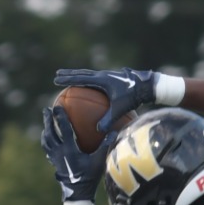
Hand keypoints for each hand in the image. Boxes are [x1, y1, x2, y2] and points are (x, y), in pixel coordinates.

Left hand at [40, 105, 104, 204]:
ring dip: (45, 130)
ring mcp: (55, 158)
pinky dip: (47, 142)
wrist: (78, 193)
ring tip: (46, 123)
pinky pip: (48, 150)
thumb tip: (115, 131)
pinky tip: (49, 141)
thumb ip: (105, 145)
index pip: (63, 129)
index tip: (58, 106)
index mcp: (69, 149)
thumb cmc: (90, 176)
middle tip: (46, 110)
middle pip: (50, 132)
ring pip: (47, 141)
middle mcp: (59, 152)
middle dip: (48, 120)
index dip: (60, 116)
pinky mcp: (55, 163)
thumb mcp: (99, 161)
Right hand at [53, 67, 177, 132]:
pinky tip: (89, 89)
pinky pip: (97, 80)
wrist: (147, 86)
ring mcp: (109, 75)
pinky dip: (90, 83)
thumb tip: (98, 130)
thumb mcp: (120, 108)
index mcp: (101, 79)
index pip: (80, 78)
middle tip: (57, 74)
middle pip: (82, 74)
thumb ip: (108, 119)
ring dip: (79, 76)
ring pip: (90, 75)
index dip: (67, 79)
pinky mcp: (113, 78)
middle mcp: (103, 75)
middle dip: (69, 74)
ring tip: (70, 79)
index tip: (56, 79)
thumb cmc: (133, 97)